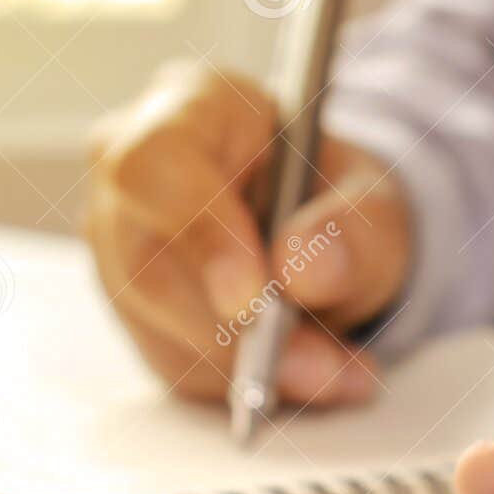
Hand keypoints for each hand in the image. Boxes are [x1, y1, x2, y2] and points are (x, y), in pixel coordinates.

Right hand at [85, 61, 412, 403]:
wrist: (330, 238)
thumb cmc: (338, 200)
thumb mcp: (375, 205)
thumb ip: (352, 232)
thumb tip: (304, 269)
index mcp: (190, 108)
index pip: (157, 165)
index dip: (199, 237)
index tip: (253, 302)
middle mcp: (133, 175)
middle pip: (147, 264)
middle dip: (237, 334)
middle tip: (323, 366)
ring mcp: (119, 246)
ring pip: (158, 328)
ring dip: (250, 369)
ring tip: (337, 372)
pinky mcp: (134, 312)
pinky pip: (176, 365)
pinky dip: (244, 384)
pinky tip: (305, 376)